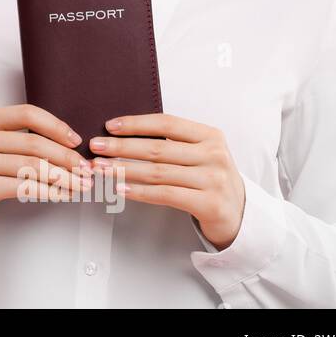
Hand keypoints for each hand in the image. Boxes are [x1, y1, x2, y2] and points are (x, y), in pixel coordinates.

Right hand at [0, 104, 94, 236]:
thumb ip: (18, 137)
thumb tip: (69, 144)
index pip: (27, 114)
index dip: (56, 126)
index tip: (76, 141)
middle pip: (33, 143)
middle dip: (66, 157)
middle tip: (87, 169)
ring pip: (32, 167)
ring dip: (64, 178)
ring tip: (81, 184)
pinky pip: (24, 188)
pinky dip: (49, 192)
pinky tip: (63, 195)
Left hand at [88, 113, 245, 248]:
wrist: (239, 213)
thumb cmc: (209, 179)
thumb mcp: (199, 154)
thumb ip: (172, 143)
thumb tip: (123, 134)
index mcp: (210, 136)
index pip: (166, 123)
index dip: (136, 123)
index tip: (109, 126)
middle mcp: (214, 155)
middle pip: (158, 148)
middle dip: (121, 147)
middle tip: (95, 146)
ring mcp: (214, 180)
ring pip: (158, 172)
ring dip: (124, 169)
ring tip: (100, 168)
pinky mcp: (209, 204)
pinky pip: (165, 195)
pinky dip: (139, 191)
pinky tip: (120, 188)